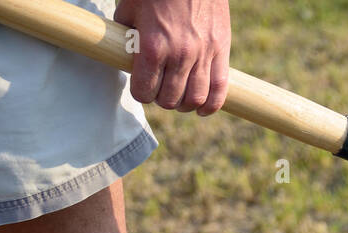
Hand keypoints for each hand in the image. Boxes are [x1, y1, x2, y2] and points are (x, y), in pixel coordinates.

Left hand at [114, 0, 230, 115]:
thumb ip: (128, 34)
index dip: (141, 92)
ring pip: (195, 99)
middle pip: (170, 99)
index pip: (145, 91)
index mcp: (153, 46)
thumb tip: (126, 51)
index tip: (142, 87)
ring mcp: (203, 55)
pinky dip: (211, 105)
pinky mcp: (221, 51)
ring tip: (181, 98)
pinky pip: (219, 90)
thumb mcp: (131, 7)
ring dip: (185, 104)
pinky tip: (202, 108)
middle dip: (162, 99)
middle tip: (161, 90)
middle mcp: (179, 55)